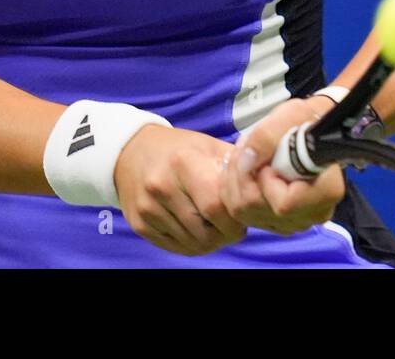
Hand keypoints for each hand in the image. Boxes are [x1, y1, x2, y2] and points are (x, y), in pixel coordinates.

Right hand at [112, 125, 248, 255]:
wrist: (130, 151)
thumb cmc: (178, 149)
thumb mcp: (207, 146)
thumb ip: (236, 165)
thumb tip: (265, 182)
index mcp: (183, 163)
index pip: (216, 206)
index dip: (235, 218)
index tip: (243, 216)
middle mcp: (161, 186)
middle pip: (205, 232)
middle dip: (226, 234)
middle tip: (232, 225)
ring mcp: (147, 208)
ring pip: (192, 244)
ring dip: (211, 241)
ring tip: (216, 226)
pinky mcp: (139, 224)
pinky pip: (175, 248)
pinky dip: (192, 244)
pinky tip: (198, 229)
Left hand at [220, 96, 345, 234]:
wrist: (309, 131)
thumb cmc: (307, 122)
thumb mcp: (294, 114)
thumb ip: (268, 135)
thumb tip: (246, 161)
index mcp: (326, 190)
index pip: (285, 204)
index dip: (267, 181)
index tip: (268, 161)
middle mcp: (312, 213)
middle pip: (258, 207)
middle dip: (243, 174)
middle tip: (247, 148)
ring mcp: (293, 221)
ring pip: (245, 211)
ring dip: (236, 179)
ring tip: (246, 155)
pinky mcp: (276, 222)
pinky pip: (241, 213)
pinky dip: (235, 189)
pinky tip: (246, 169)